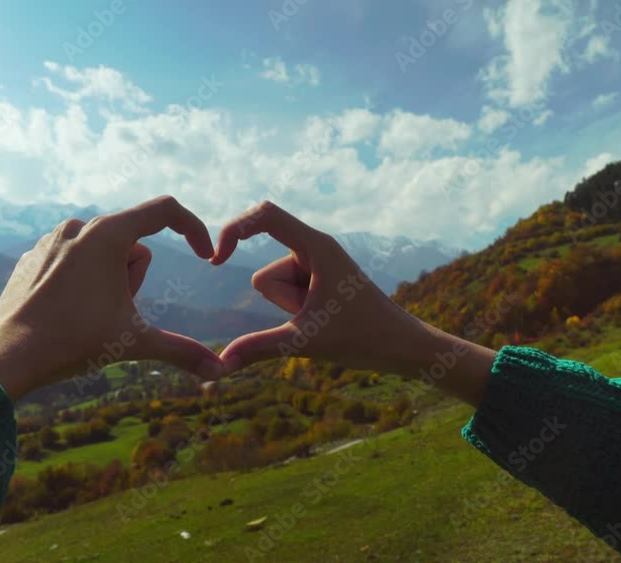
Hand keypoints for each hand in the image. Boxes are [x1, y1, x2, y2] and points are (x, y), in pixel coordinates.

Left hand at [0, 196, 224, 400]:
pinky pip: (74, 263)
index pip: (165, 211)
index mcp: (107, 234)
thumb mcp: (135, 342)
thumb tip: (220, 372)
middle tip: (114, 312)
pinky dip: (81, 285)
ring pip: (103, 255)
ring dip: (110, 283)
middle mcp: (78, 227)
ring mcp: (50, 240)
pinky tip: (65, 314)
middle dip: (135, 279)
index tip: (204, 256)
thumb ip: (181, 351)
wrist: (8, 356)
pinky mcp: (32, 258)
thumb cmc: (73, 342)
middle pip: (133, 245)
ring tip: (86, 316)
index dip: (193, 230)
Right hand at [211, 201, 494, 405]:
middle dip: (281, 302)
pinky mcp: (318, 279)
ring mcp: (317, 264)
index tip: (217, 259)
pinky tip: (325, 321)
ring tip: (326, 319)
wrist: (404, 347)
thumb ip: (260, 348)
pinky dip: (297, 311)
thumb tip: (221, 364)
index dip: (234, 229)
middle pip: (265, 273)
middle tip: (318, 316)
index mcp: (316, 247)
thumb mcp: (306, 342)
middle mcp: (316, 248)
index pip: (265, 215)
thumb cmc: (365, 339)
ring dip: (292, 309)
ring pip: (274, 287)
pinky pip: (287, 293)